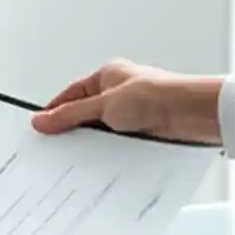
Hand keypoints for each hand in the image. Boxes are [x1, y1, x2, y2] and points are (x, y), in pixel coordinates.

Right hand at [30, 58, 223, 143]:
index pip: (72, 94)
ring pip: (104, 131)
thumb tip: (42, 120)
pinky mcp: (145, 131)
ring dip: (98, 142)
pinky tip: (108, 159)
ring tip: (88, 154)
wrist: (192, 114)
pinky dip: (113, 151)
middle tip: (60, 146)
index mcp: (108, 75)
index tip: (41, 128)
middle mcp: (121, 92)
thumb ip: (70, 115)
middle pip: (87, 114)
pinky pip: (120, 144)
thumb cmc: (156, 96)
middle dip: (76, 129)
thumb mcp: (102, 105)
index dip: (55, 111)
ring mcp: (134, 112)